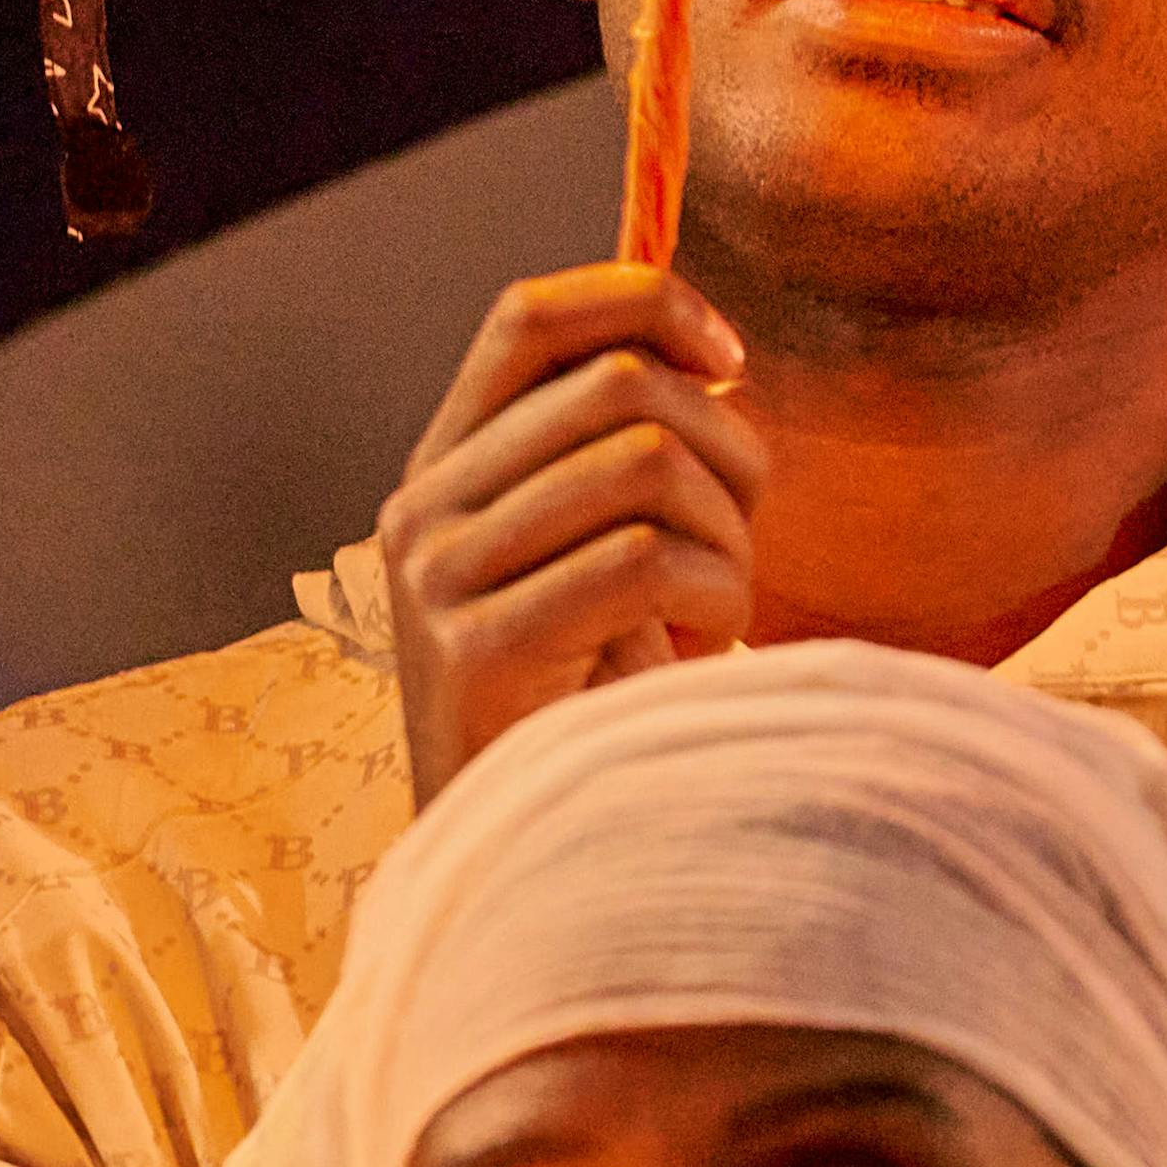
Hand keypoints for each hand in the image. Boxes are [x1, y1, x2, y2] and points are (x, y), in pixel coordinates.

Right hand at [375, 262, 765, 796]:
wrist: (521, 862)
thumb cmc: (586, 699)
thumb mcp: (590, 555)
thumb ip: (619, 456)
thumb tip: (713, 361)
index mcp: (445, 466)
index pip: (529, 317)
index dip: (645, 305)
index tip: (731, 359)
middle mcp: (423, 508)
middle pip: (616, 385)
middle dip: (723, 445)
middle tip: (744, 529)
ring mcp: (439, 580)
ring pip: (644, 465)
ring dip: (728, 534)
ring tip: (722, 603)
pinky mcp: (478, 652)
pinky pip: (643, 562)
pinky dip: (716, 597)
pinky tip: (709, 651)